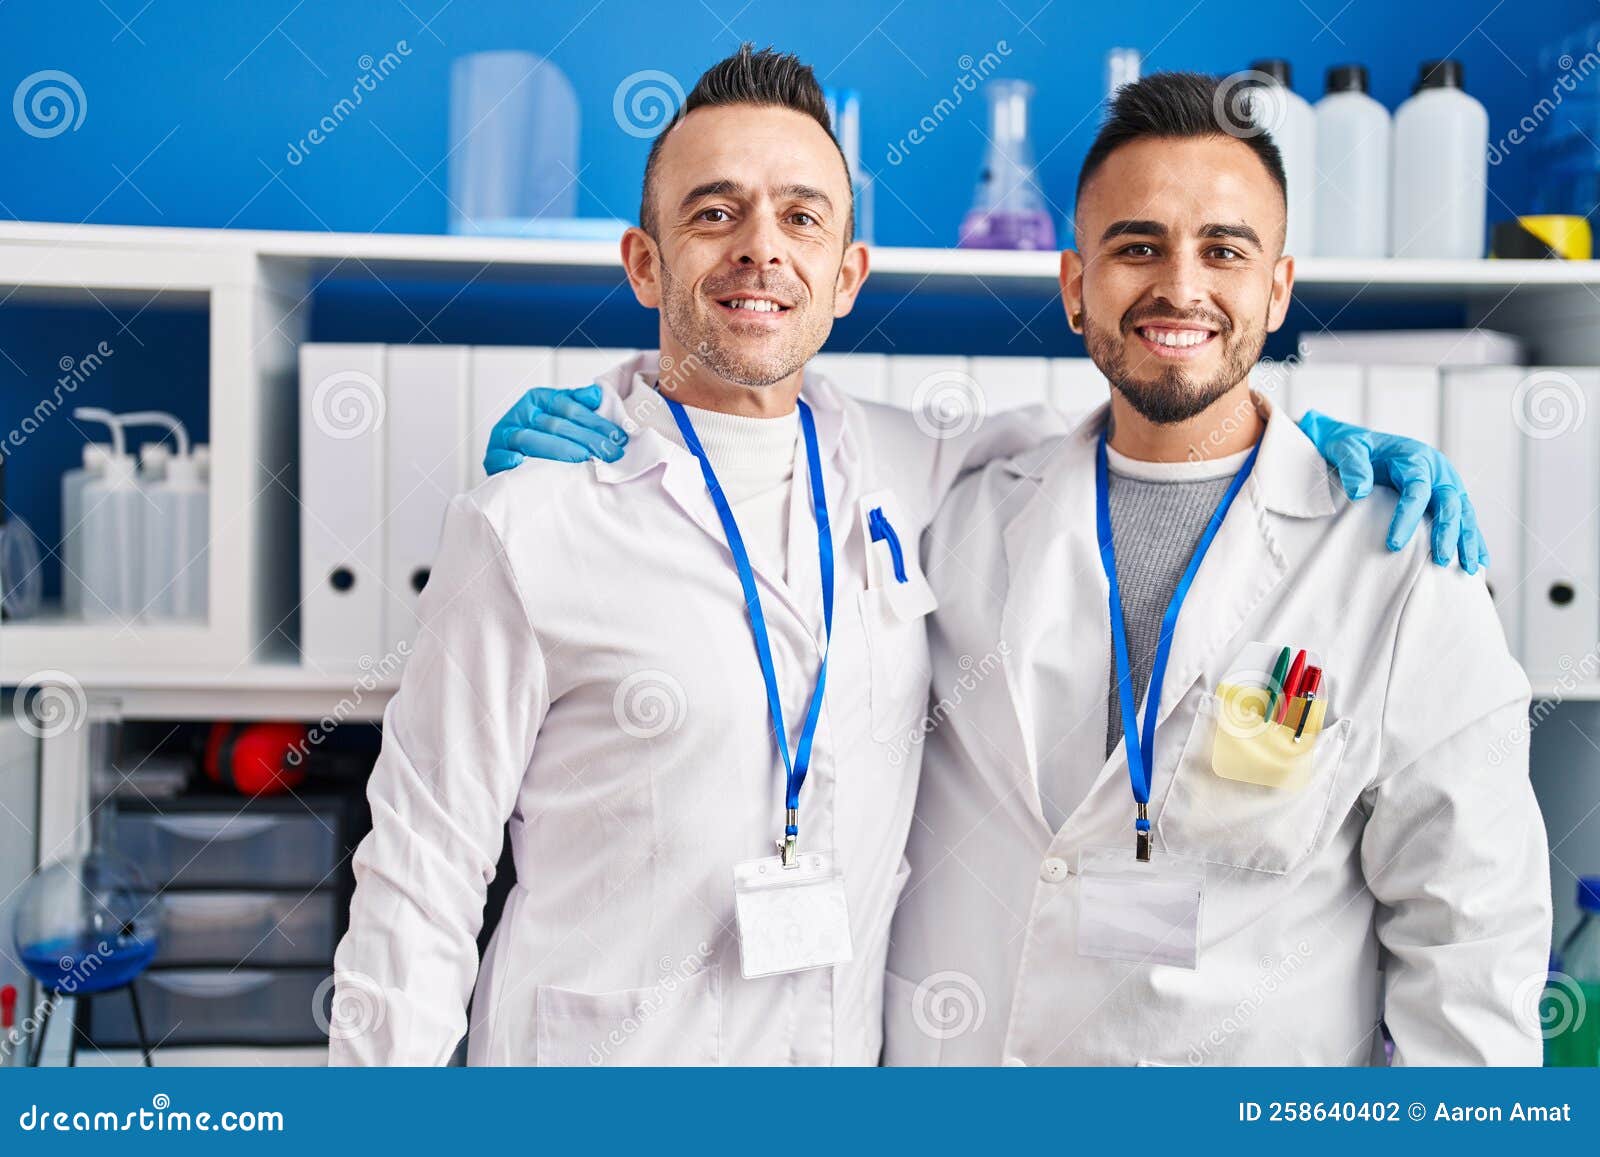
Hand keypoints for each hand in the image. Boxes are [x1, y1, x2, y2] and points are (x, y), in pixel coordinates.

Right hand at [482, 385, 629, 475]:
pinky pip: (497, 457)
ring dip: (558, 450)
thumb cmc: (542, 437)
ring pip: (530, 440)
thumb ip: (578, 404)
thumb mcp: (560, 415)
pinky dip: (506, 459)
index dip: (595, 421)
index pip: (569, 407)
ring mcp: (504, 435)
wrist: (511, 459)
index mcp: (537, 399)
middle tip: (612, 454)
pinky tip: (519, 463)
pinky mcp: (492, 456)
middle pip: (556, 425)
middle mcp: (520, 414)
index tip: (618, 437)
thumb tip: (597, 393)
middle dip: (588, 439)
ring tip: (584, 459)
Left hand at [1298, 410, 1487, 574]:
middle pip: (1449, 502)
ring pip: (1463, 513)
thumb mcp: (1347, 449)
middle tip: (1440, 560)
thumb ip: (1353, 466)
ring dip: (1467, 540)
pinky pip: (1464, 519)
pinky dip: (1473, 539)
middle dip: (1447, 532)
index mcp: (1414, 457)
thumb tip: (1359, 491)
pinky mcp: (1448, 497)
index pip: (1416, 489)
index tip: (1393, 544)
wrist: (1361, 444)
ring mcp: (1445, 484)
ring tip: (1469, 568)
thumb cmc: (1354, 448)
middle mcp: (1437, 471)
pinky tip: (1479, 561)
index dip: (1407, 517)